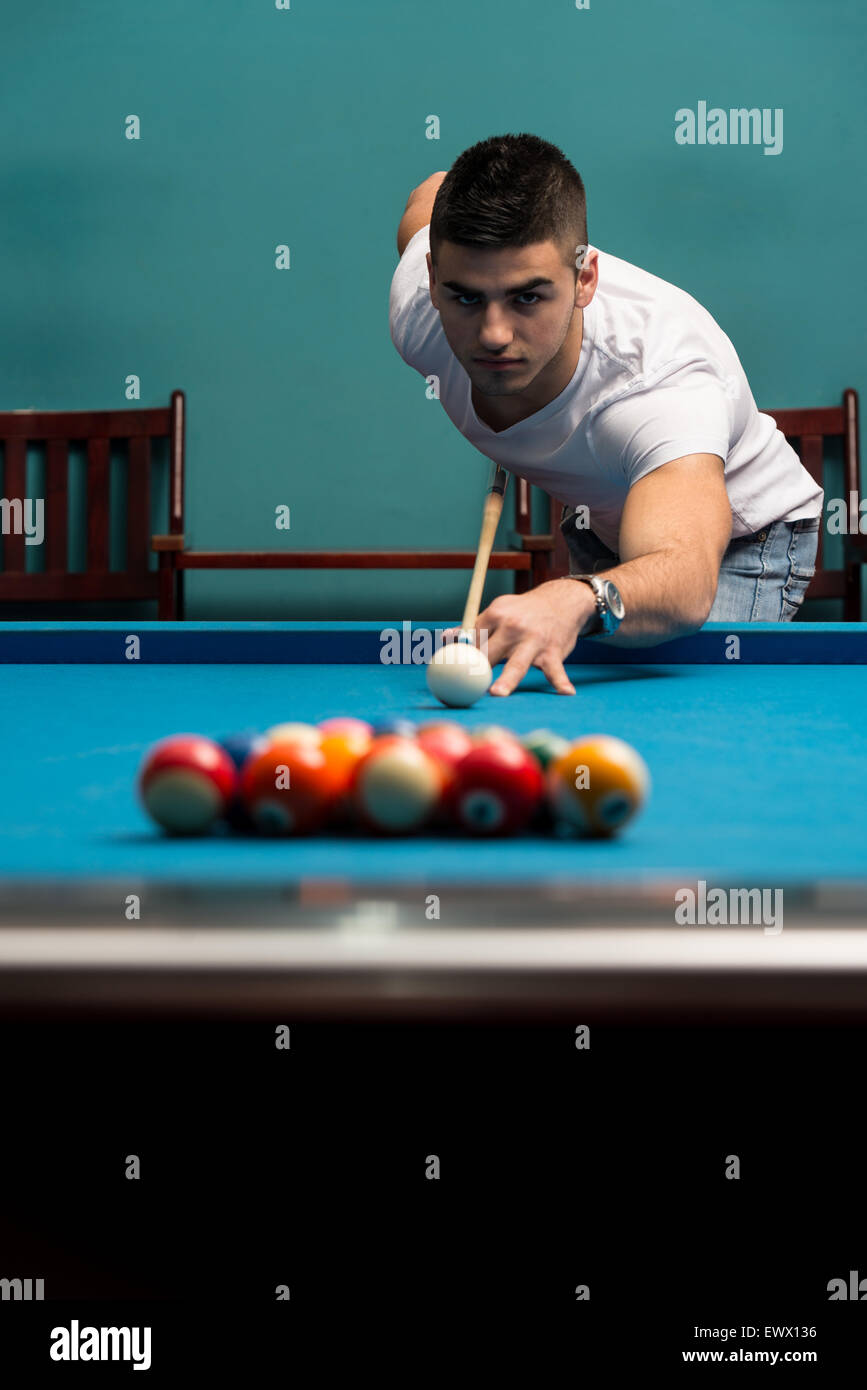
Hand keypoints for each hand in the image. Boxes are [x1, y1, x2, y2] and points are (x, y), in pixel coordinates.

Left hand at [444, 579, 594, 696]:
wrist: (562, 601)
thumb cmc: (523, 612)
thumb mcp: (499, 610)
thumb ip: (474, 626)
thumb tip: (446, 638)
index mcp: (496, 614)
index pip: (474, 638)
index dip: (462, 655)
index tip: (452, 670)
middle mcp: (514, 626)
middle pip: (489, 653)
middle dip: (476, 671)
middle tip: (464, 688)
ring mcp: (534, 640)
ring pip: (517, 664)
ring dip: (507, 679)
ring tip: (497, 693)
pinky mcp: (553, 652)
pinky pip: (556, 670)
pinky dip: (561, 682)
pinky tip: (566, 693)